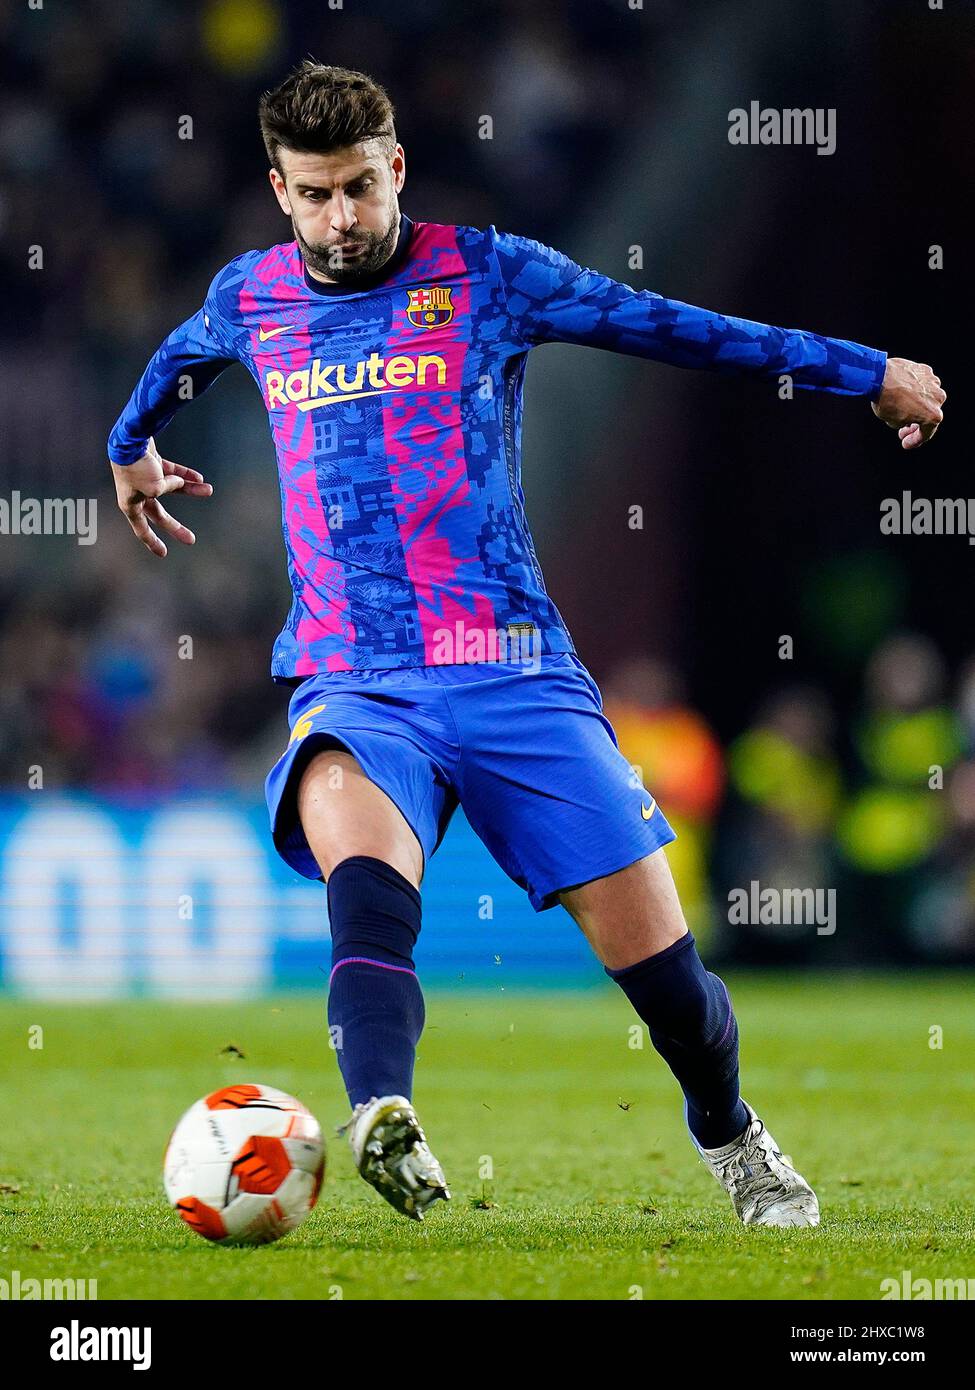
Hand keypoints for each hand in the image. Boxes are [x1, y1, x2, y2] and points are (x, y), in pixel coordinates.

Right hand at [110, 438, 212, 556]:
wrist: (130, 439)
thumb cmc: (137, 468)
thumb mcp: (154, 488)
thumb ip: (169, 488)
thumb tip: (179, 482)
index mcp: (130, 505)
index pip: (142, 529)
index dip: (152, 542)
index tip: (163, 554)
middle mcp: (138, 494)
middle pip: (160, 515)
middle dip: (176, 527)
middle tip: (191, 539)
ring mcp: (146, 478)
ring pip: (172, 489)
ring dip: (191, 491)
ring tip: (209, 491)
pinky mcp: (153, 463)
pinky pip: (172, 471)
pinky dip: (185, 474)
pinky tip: (199, 478)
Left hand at [871, 357, 945, 449]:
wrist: (879, 377)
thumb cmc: (886, 400)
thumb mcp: (893, 421)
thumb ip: (905, 423)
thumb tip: (907, 419)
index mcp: (933, 416)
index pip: (925, 434)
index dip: (914, 441)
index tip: (905, 443)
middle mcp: (938, 399)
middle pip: (929, 415)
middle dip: (915, 424)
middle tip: (903, 430)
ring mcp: (934, 383)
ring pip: (927, 398)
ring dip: (917, 405)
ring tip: (902, 408)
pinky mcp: (926, 371)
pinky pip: (922, 384)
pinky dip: (915, 390)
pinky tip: (903, 393)